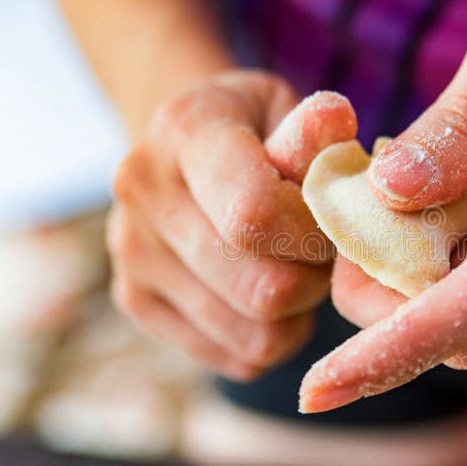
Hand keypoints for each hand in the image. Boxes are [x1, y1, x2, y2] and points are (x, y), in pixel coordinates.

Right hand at [108, 70, 356, 378]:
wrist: (181, 149)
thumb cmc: (255, 130)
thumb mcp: (288, 108)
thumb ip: (315, 131)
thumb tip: (336, 119)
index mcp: (185, 129)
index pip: (256, 216)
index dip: (314, 235)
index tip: (330, 222)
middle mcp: (143, 190)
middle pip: (262, 288)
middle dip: (314, 279)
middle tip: (320, 252)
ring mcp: (130, 253)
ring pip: (255, 335)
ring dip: (297, 314)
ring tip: (295, 269)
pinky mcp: (134, 300)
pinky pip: (236, 357)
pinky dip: (272, 338)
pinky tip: (268, 296)